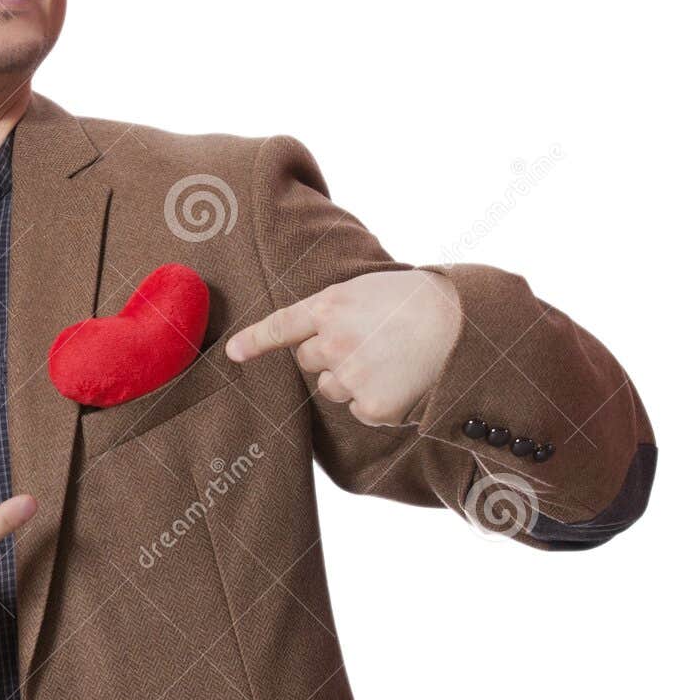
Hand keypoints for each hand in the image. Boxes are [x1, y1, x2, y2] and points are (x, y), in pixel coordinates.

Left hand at [224, 269, 460, 425]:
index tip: (232, 353)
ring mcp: (351, 376)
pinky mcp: (372, 406)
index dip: (255, 340)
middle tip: (370, 340)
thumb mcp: (372, 289)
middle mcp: (332, 341)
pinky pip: (362, 409)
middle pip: (308, 359)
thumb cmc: (424, 300)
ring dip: (352, 379)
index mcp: (331, 305)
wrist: (468, 326)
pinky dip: (380, 401)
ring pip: (333, 387)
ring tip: (394, 358)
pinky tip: (405, 379)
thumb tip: (319, 334)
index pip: (282, 326)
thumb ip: (338, 310)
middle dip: (328, 354)